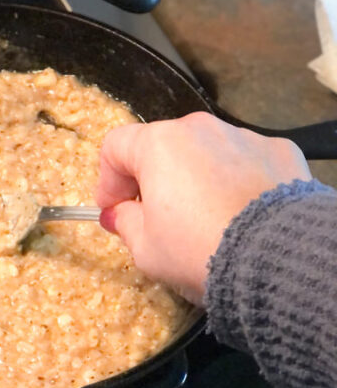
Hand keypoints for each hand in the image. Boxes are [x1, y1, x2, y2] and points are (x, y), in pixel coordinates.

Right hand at [95, 112, 311, 304]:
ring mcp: (243, 136)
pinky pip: (247, 162)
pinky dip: (240, 181)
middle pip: (163, 146)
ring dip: (198, 177)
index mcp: (159, 144)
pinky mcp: (280, 151)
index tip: (114, 209)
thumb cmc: (199, 249)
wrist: (278, 259)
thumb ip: (126, 223)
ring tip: (208, 218)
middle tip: (157, 217)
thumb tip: (120, 213)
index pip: (116, 146)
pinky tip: (245, 214)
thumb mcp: (147, 249)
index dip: (108, 179)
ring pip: (207, 152)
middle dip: (154, 178)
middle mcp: (200, 129)